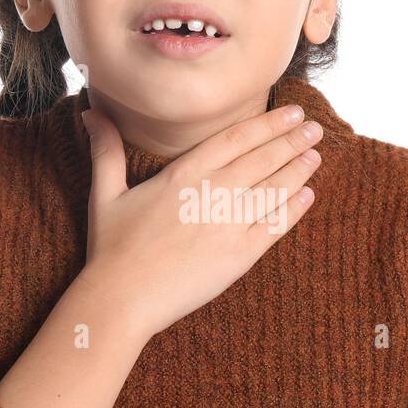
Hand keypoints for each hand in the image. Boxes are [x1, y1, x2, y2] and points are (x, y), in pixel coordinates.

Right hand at [77, 101, 322, 338]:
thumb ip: (106, 149)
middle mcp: (211, 193)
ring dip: (298, 168)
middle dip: (291, 140)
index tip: (291, 112)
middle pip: (262, 158)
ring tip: (315, 154)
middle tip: (314, 127)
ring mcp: (228, 224)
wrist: (122, 298)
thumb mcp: (104, 192)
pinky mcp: (239, 256)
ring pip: (274, 188)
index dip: (268, 123)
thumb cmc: (111, 247)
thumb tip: (92, 110)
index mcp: (183, 174)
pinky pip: (275, 225)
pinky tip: (308, 195)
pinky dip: (294, 208)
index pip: (236, 138)